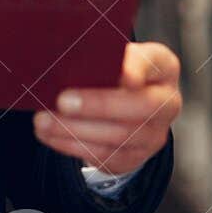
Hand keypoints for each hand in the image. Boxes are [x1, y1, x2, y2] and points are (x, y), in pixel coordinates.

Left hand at [33, 40, 180, 175]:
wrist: (123, 106)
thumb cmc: (113, 71)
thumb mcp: (112, 55)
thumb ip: (100, 54)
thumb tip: (67, 56)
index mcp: (163, 67)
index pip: (154, 64)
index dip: (137, 68)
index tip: (121, 72)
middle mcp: (168, 103)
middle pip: (141, 107)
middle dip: (99, 105)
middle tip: (62, 100)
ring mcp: (154, 135)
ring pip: (118, 137)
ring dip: (75, 130)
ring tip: (42, 120)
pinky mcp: (134, 158)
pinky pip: (104, 157)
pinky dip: (72, 145)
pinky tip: (49, 135)